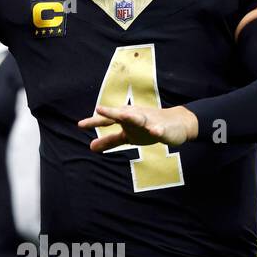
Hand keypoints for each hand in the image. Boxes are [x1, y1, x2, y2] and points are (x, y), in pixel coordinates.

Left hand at [78, 103, 197, 151]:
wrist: (176, 123)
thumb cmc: (147, 127)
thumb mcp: (127, 136)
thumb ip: (110, 141)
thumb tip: (91, 147)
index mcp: (126, 119)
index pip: (108, 121)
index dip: (95, 122)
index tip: (80, 125)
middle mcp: (136, 117)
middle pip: (121, 115)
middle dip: (111, 113)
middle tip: (98, 109)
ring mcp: (150, 121)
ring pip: (140, 118)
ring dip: (132, 116)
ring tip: (123, 115)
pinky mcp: (163, 128)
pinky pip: (160, 129)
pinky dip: (157, 130)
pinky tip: (155, 132)